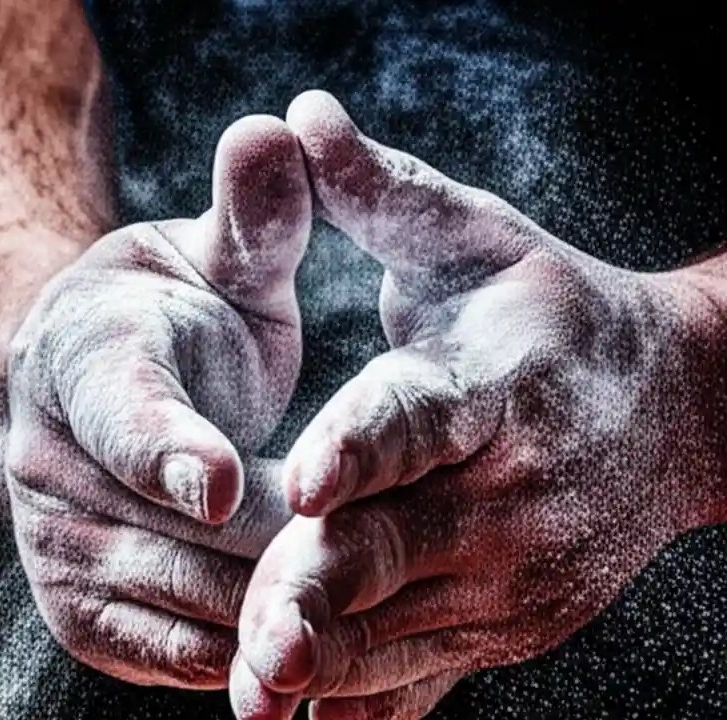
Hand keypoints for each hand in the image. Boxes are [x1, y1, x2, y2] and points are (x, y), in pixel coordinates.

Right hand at [4, 116, 311, 687]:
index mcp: (78, 358)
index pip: (118, 409)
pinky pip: (168, 655)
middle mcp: (43, 459)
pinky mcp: (78, 616)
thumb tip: (280, 127)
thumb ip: (254, 214)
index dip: (171, 447)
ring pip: (178, 604)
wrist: (105, 392)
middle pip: (168, 529)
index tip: (227, 484)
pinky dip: (242, 657)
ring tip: (361, 601)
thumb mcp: (219, 260)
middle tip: (376, 559)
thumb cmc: (181, 317)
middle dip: (274, 550)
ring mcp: (53, 547)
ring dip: (270, 611)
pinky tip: (312, 643)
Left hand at [231, 92, 726, 718]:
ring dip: (330, 658)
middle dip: (324, 588)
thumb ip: (379, 192)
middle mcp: (515, 487)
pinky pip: (434, 670)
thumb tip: (296, 112)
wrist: (671, 407)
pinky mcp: (517, 625)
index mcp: (500, 381)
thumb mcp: (473, 240)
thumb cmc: (543, 312)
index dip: (361, 450)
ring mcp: (522, 571)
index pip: (418, 417)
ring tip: (254, 689)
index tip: (300, 483)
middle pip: (401, 543)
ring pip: (406, 622)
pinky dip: (370, 699)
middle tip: (260, 633)